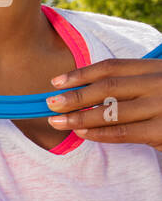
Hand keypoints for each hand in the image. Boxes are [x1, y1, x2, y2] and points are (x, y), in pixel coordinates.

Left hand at [46, 58, 161, 150]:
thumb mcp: (158, 83)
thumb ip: (134, 83)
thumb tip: (87, 90)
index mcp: (156, 68)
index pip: (112, 67)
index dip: (81, 73)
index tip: (56, 82)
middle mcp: (159, 83)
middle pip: (107, 87)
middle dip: (75, 95)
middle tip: (49, 103)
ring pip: (111, 112)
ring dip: (80, 118)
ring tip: (57, 122)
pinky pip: (124, 133)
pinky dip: (99, 134)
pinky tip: (82, 134)